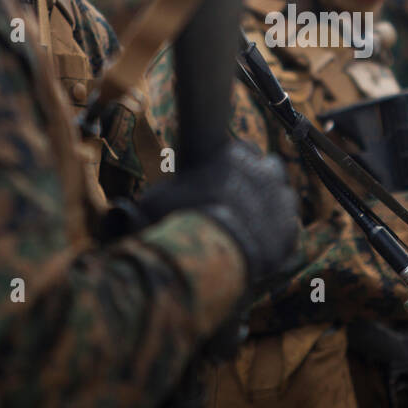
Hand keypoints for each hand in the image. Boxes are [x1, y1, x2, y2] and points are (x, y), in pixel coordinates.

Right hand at [136, 139, 297, 287]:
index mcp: (234, 155)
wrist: (210, 256)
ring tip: (249, 223)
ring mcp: (280, 201)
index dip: (234, 166)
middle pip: (267, 168)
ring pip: (281, 195)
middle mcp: (263, 172)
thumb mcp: (154, 203)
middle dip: (256, 180)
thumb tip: (119, 212)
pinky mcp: (288, 231)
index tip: (224, 180)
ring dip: (269, 205)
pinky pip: (288, 226)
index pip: (242, 151)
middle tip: (237, 200)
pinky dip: (275, 233)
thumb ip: (149, 200)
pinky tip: (259, 241)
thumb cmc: (178, 223)